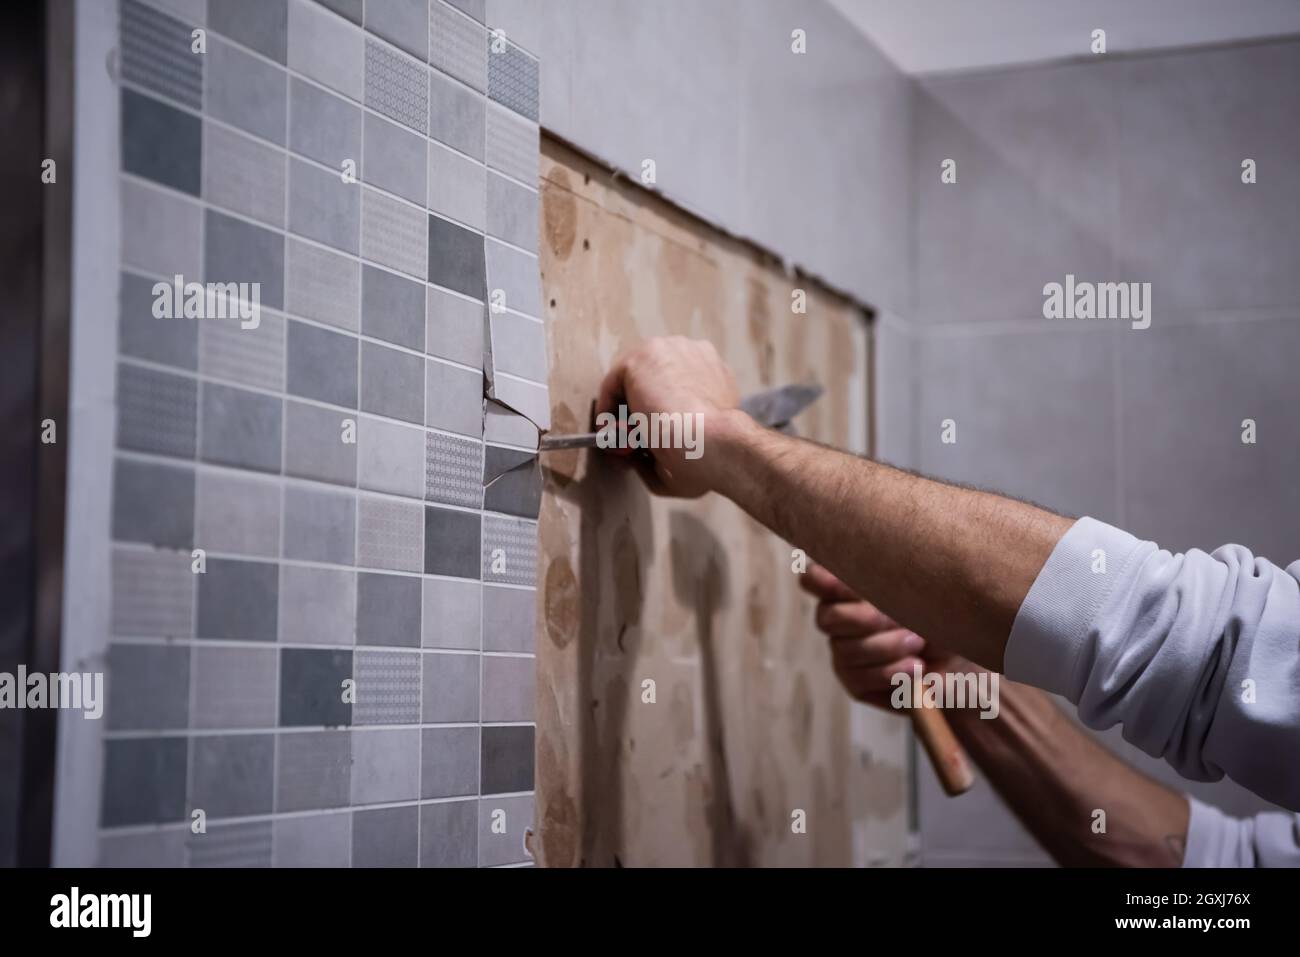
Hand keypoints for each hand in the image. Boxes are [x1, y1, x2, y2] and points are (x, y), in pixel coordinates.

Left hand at [595, 336, 743, 497]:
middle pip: (651, 380)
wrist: (709, 446)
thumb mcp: (691, 451)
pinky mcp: (643, 357)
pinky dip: (606, 408)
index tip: (642, 440)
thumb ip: (663, 447)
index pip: (673, 386)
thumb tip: (631, 454)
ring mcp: (669, 350)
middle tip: (627, 444)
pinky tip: (610, 432)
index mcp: (713, 374)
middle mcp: (693, 354)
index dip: (653, 413)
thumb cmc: (709, 458)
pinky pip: (613, 382)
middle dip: (634, 412)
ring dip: (621, 411)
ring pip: (631, 381)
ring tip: (620, 441)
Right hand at [800, 563, 955, 709]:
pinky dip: (891, 671)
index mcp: (849, 589)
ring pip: (846, 649)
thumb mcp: (924, 590)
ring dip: (886, 646)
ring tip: (918, 643)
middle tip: (897, 619)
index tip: (841, 583)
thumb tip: (875, 574)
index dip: (821, 581)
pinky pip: (860, 678)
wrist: (968, 657)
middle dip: (864, 618)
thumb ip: (894, 579)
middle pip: (826, 617)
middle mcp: (840, 620)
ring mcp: (845, 653)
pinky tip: (916, 667)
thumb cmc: (944, 614)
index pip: (814, 580)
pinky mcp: (857, 683)